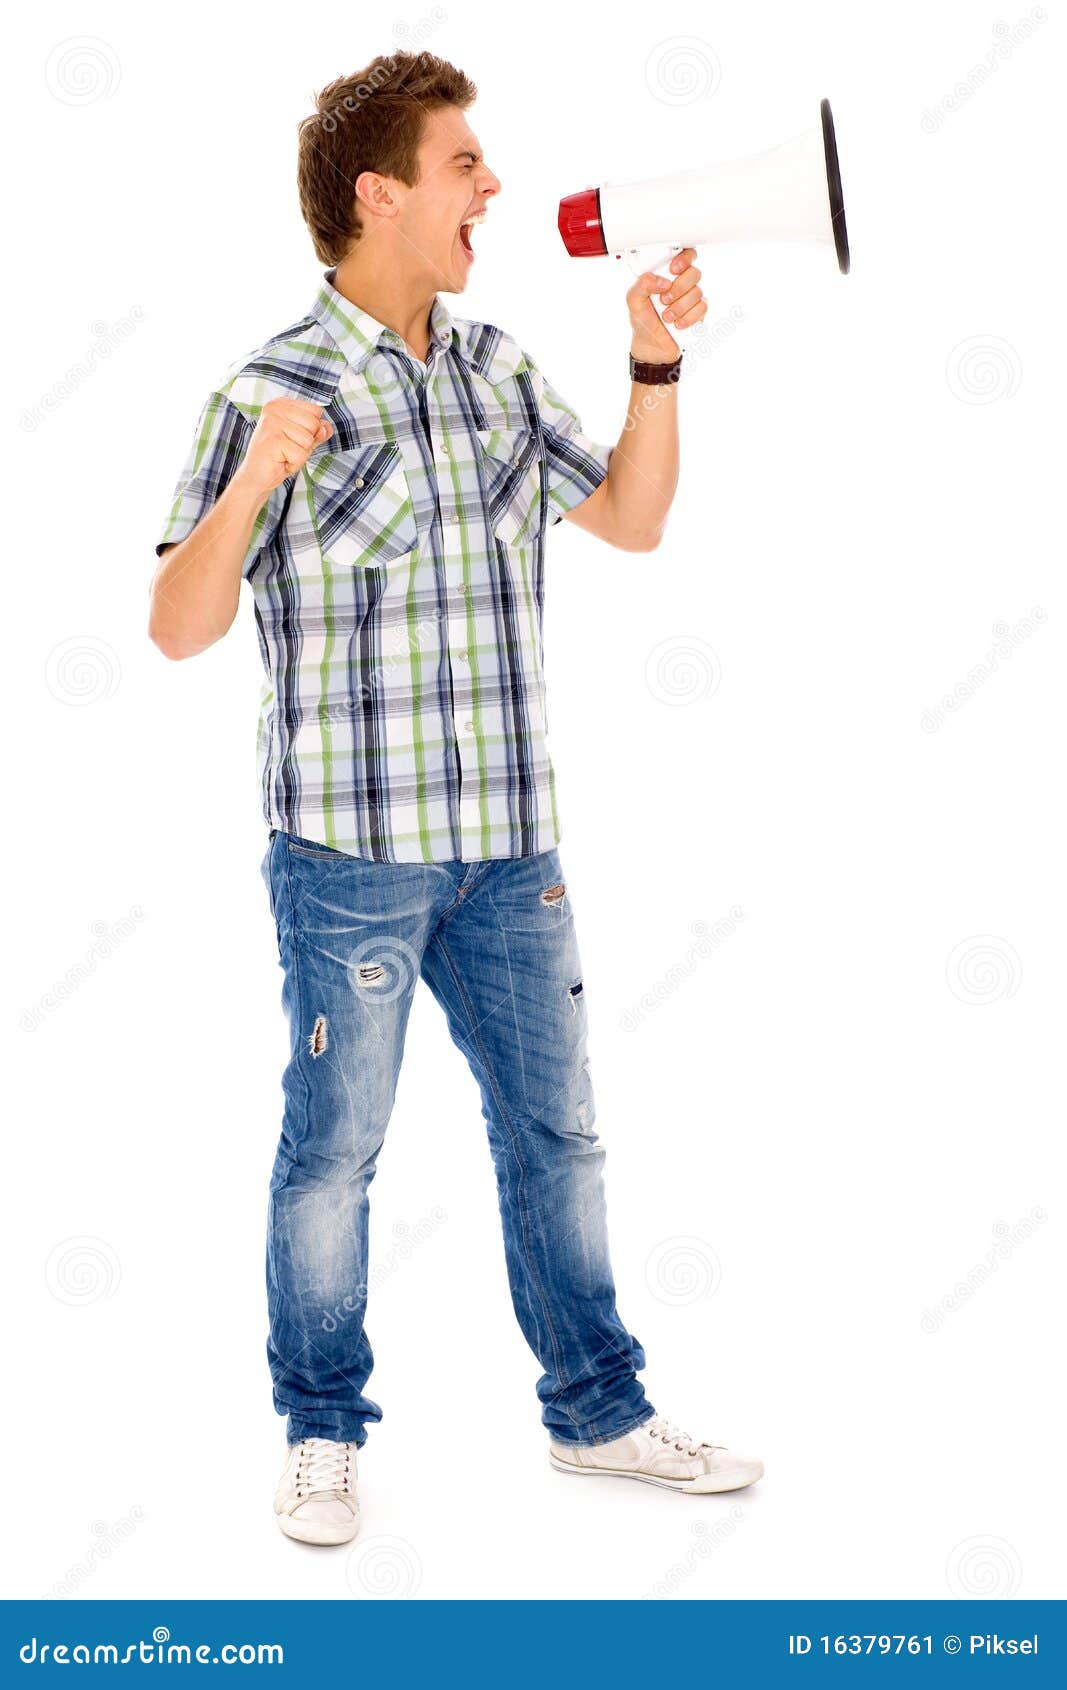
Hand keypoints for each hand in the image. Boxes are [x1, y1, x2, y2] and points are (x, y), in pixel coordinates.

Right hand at [237, 398, 333, 497]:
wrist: (256, 477)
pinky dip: (294, 463)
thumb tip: (326, 428)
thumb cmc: (279, 456)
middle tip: (287, 449)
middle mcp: (275, 408)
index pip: (316, 411)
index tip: (293, 438)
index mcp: (281, 403)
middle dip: (306, 443)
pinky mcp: (274, 439)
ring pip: (308, 440)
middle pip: (314, 424)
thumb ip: (317, 431)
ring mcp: (272, 422)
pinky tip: (280, 461)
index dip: (311, 430)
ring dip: (300, 455)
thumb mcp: (302, 441)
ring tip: (283, 455)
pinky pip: (301, 454)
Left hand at [626, 247, 706, 363]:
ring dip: (679, 307)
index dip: (684, 258)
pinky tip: (677, 324)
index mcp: (666, 275)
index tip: (673, 269)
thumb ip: (642, 284)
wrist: (651, 346)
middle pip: (694, 273)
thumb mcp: (633, 300)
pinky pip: (702, 308)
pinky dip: (687, 318)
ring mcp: (691, 298)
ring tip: (667, 317)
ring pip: (697, 292)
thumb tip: (663, 281)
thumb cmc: (643, 320)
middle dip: (679, 288)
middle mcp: (681, 283)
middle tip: (664, 300)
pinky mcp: (698, 313)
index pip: (684, 255)